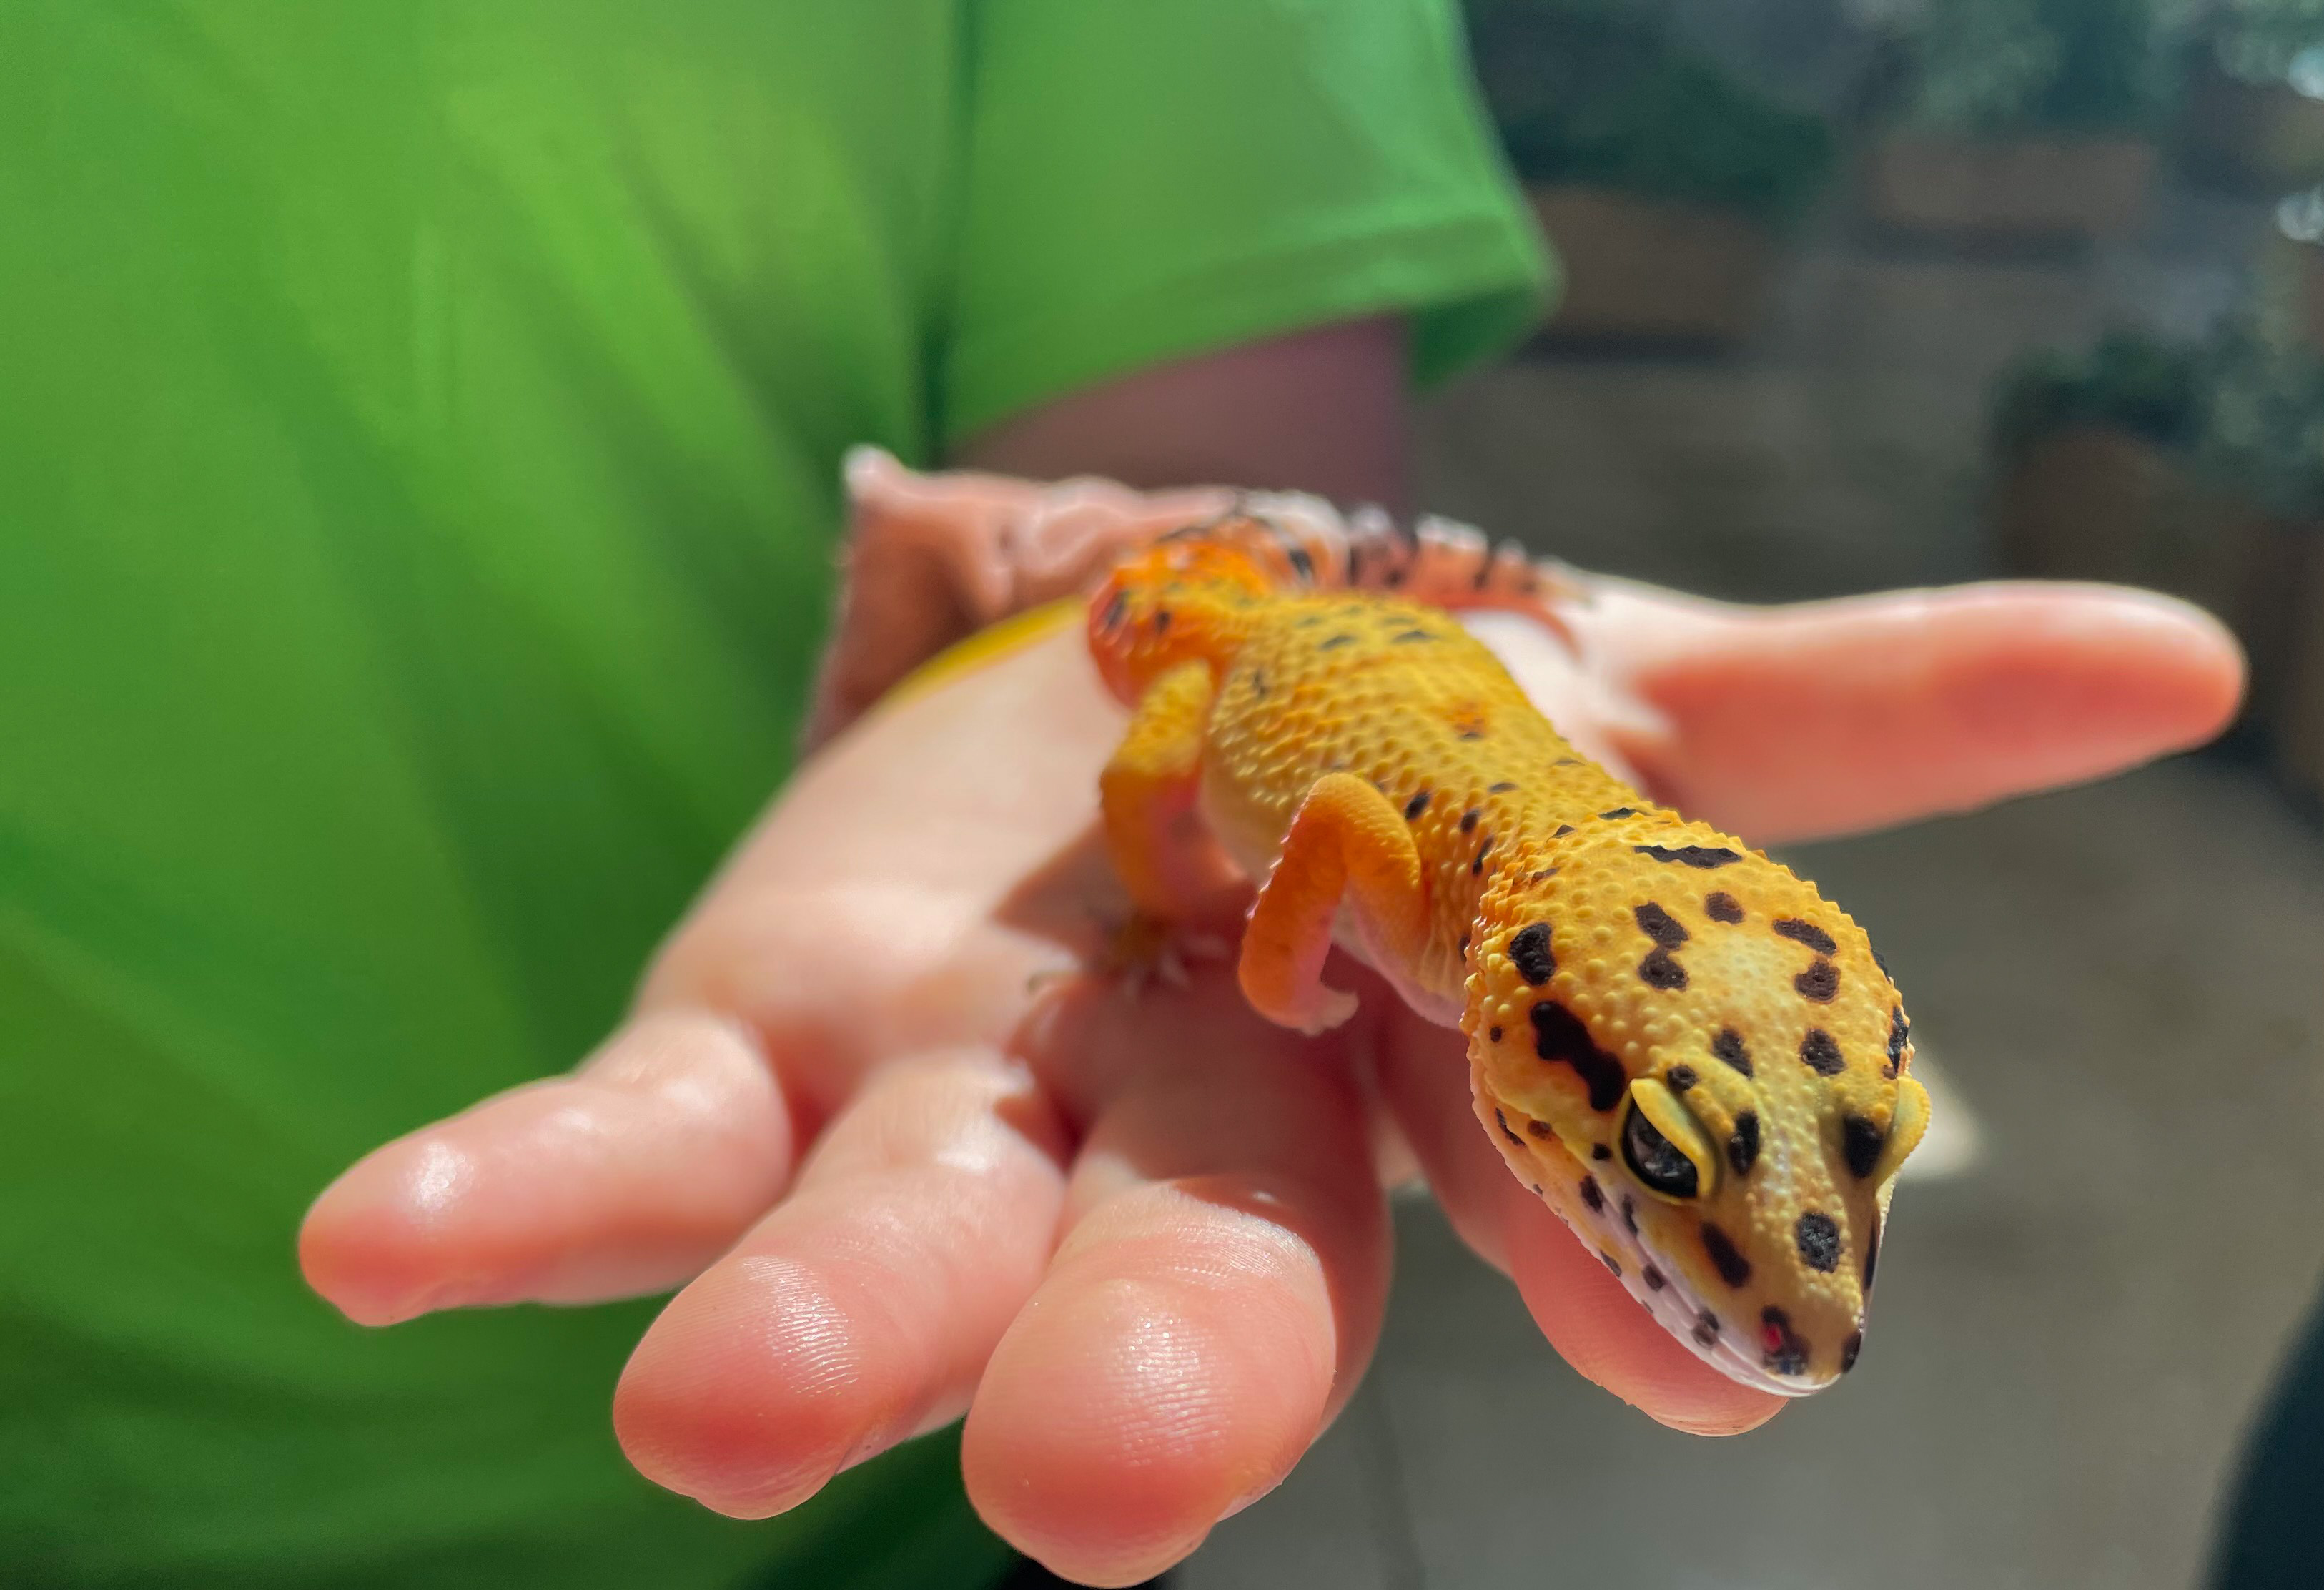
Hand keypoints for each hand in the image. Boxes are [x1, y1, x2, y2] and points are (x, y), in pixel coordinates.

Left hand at [300, 574, 2237, 1585]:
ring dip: (811, 1333)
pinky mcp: (740, 1039)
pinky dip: (500, 1198)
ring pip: (886, 1233)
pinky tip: (369, 1254)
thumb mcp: (1624, 702)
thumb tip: (2159, 660)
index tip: (1705, 1339)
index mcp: (1410, 1043)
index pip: (1535, 1147)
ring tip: (701, 1429)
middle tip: (1101, 1495)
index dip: (1627, 1220)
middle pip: (1194, 1257)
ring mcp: (942, 1101)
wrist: (1139, 706)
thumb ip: (1861, 717)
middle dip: (1165, 1364)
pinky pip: (616, 1136)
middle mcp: (1183, 1119)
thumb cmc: (1391, 742)